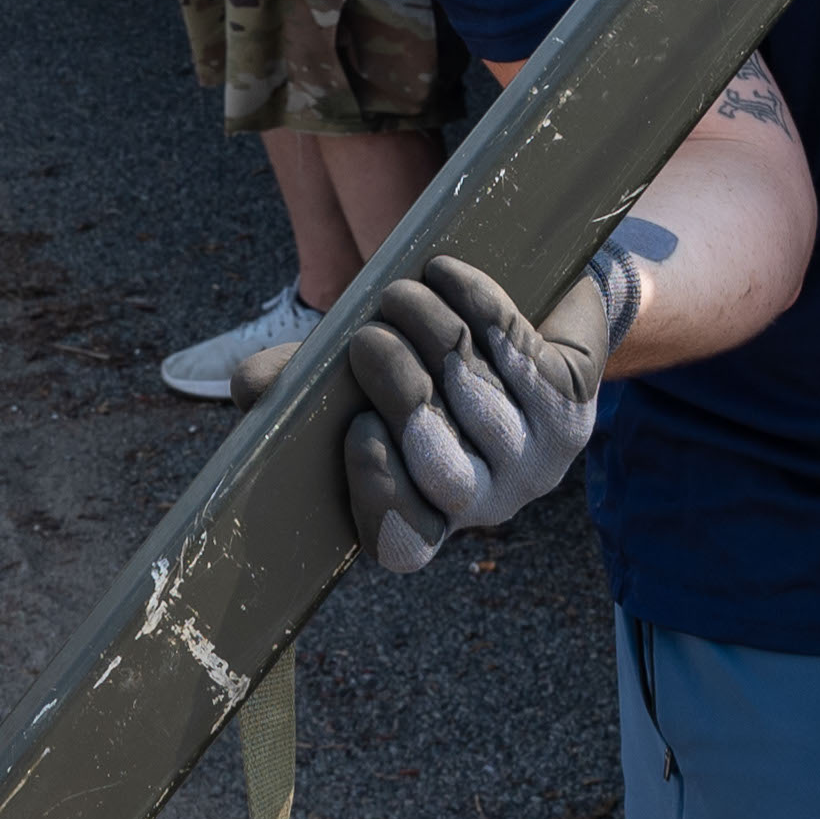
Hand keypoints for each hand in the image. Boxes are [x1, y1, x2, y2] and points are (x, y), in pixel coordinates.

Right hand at [235, 256, 608, 573]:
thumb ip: (301, 385)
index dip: (380, 494)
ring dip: (432, 334)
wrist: (534, 308)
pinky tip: (445, 274)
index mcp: (428, 509)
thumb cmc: (426, 355)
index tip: (356, 426)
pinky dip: (477, 306)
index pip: (404, 544)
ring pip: (480, 403)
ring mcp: (538, 456)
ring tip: (400, 293)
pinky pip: (521, 357)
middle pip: (447, 478)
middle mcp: (488, 499)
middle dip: (403, 400)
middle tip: (367, 339)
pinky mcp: (572, 402)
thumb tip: (247, 388)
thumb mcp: (356, 372)